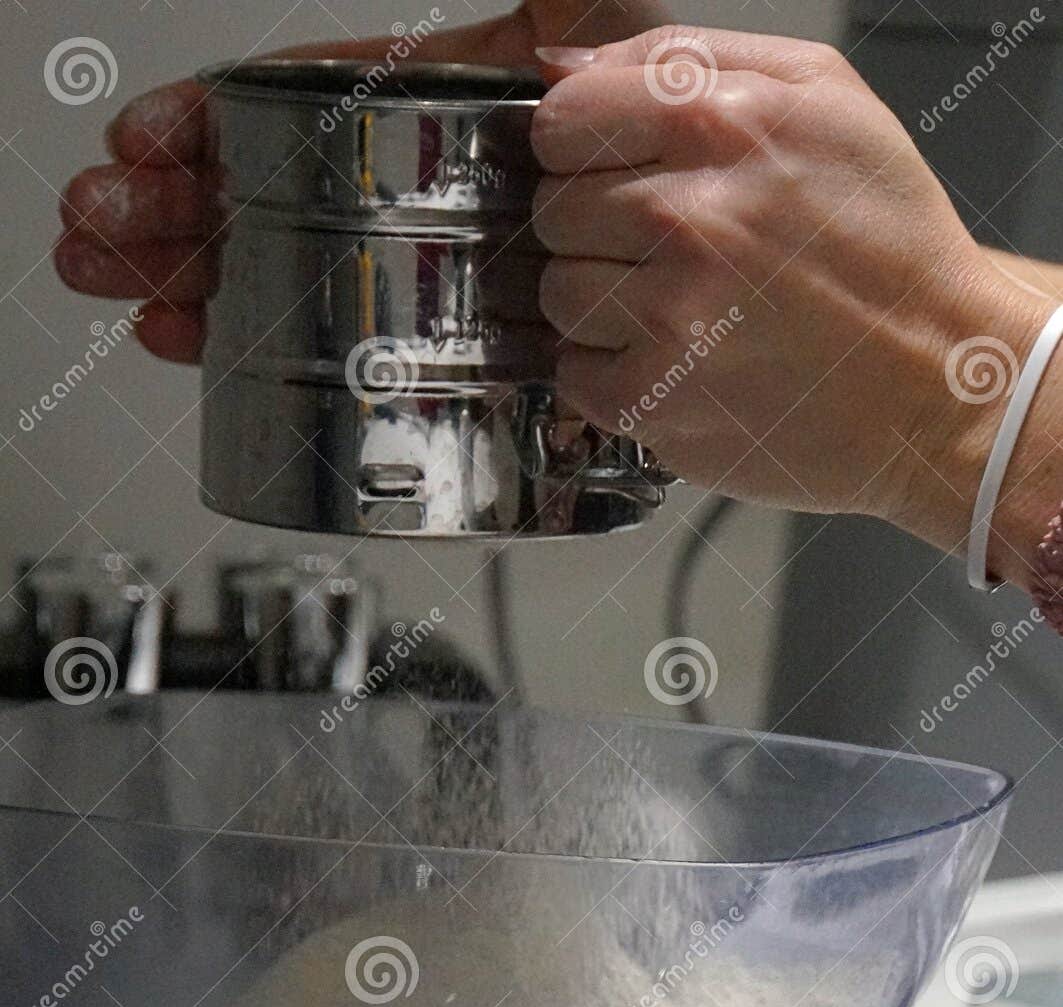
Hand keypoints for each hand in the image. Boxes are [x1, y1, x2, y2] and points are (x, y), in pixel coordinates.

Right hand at [55, 0, 667, 362]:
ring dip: (176, 266)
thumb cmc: (659, 170)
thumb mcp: (608, 62)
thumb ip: (561, 17)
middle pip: (254, 184)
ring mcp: (398, 269)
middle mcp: (399, 190)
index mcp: (425, 115)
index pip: (292, 107)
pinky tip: (176, 331)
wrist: (703, 286)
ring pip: (262, 260)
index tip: (146, 140)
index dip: (210, 122)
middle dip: (164, 203)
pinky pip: (305, 337)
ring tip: (108, 273)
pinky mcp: (411, 349)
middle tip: (96, 223)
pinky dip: (232, 337)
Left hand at [531, 26, 1052, 578]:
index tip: (611, 170)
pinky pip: (575, 373)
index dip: (579, 146)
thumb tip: (567, 67)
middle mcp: (688, 217)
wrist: (938, 376)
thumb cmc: (885, 241)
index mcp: (720, 123)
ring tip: (679, 308)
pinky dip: (610, 372)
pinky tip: (674, 360)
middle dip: (596, 227)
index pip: (563, 118)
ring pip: (558, 294)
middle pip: (554, 210)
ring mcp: (667, 317)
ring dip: (601, 303)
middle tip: (669, 249)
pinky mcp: (657, 401)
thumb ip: (685, 58)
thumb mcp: (821, 95)